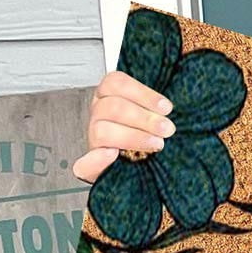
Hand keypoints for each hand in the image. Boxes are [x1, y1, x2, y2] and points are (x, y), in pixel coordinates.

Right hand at [72, 70, 174, 184]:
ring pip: (102, 130)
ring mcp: (94, 140)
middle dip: (144, 118)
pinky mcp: (89, 167)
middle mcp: (99, 115)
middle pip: (112, 106)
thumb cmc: (151, 137)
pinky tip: (113, 155)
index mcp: (110, 97)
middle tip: (166, 129)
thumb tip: (166, 107)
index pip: (116, 83)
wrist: (142, 169)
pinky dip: (97, 160)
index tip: (166, 108)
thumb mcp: (154, 118)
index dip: (142, 93)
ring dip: (133, 137)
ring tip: (156, 144)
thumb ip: (157, 108)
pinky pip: (84, 164)